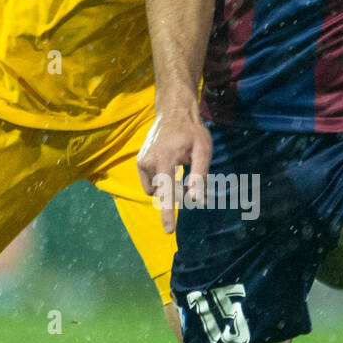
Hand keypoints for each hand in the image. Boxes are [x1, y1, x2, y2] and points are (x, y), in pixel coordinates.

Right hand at [137, 104, 212, 233]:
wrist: (172, 111)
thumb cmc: (191, 131)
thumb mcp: (203, 150)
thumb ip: (200, 176)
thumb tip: (198, 201)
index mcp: (165, 160)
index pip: (167, 192)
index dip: (168, 213)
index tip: (168, 230)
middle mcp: (148, 163)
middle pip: (163, 193)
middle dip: (176, 193)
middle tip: (189, 173)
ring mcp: (141, 163)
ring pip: (156, 190)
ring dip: (167, 187)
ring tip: (179, 165)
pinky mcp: (139, 162)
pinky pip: (150, 182)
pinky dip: (161, 180)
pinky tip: (170, 164)